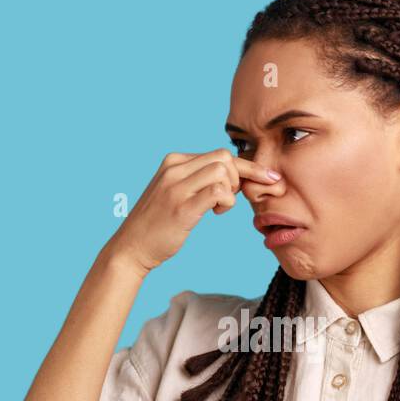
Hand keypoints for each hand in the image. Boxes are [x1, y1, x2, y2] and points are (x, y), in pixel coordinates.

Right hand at [107, 149, 279, 274]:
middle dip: (241, 177)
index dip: (247, 166)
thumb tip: (233, 174)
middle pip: (224, 157)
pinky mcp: (181, 207)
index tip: (268, 178)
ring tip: (219, 208)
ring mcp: (176, 187)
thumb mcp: (176, 192)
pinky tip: (215, 213)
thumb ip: (198, 179)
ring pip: (222, 171)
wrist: (131, 247)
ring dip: (231, 192)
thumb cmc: (158, 223)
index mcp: (174, 161)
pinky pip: (218, 192)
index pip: (219, 153)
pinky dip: (226, 202)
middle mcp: (174, 168)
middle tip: (231, 199)